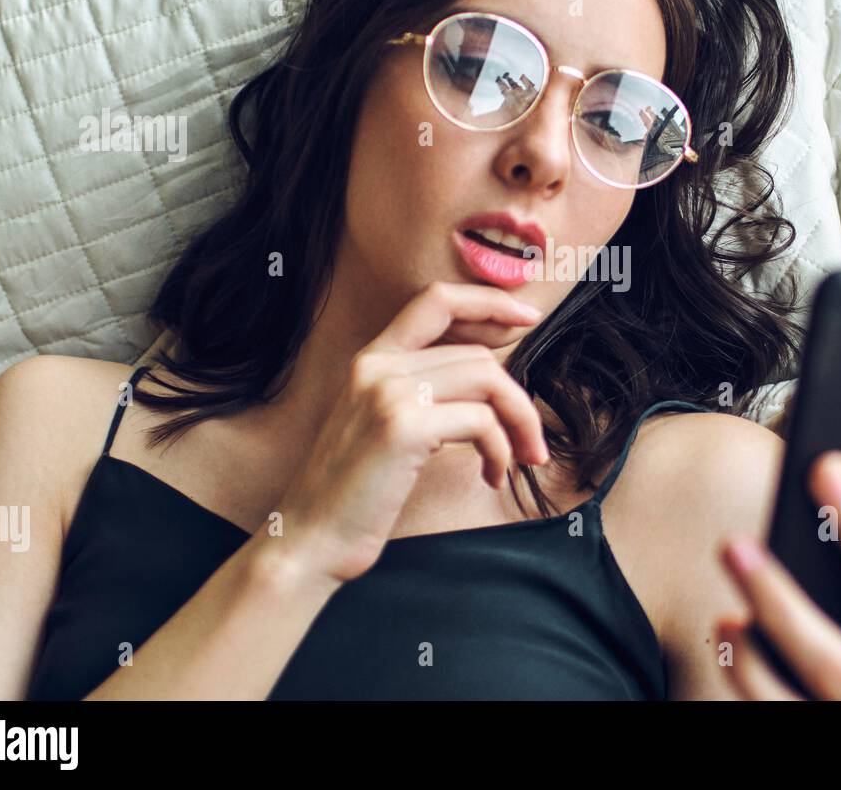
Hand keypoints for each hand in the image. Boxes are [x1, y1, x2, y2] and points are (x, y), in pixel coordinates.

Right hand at [270, 281, 551, 584]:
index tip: (526, 320)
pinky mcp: (403, 427)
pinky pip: (482, 421)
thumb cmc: (354, 493)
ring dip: (520, 423)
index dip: (488, 303)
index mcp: (372, 359)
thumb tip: (492, 382)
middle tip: (531, 443)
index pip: (437, 300)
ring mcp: (388, 393)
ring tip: (522, 459)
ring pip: (489, 380)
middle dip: (518, 399)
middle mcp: (378, 366)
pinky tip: (491, 477)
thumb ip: (424, 394)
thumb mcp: (384, 426)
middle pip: (478, 355)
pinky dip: (500, 450)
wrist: (309, 539)